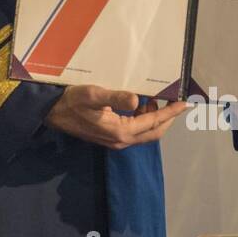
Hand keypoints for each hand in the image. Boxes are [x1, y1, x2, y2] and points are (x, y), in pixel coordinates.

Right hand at [44, 84, 188, 149]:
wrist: (52, 113)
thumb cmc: (72, 101)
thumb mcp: (93, 95)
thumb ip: (116, 97)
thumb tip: (138, 100)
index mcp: (120, 131)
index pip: (153, 122)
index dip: (170, 112)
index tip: (184, 103)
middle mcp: (121, 140)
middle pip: (153, 132)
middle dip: (166, 117)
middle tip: (175, 101)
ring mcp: (115, 141)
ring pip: (144, 132)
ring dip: (154, 117)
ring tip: (155, 97)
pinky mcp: (110, 138)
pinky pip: (134, 131)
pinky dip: (143, 119)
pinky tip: (140, 104)